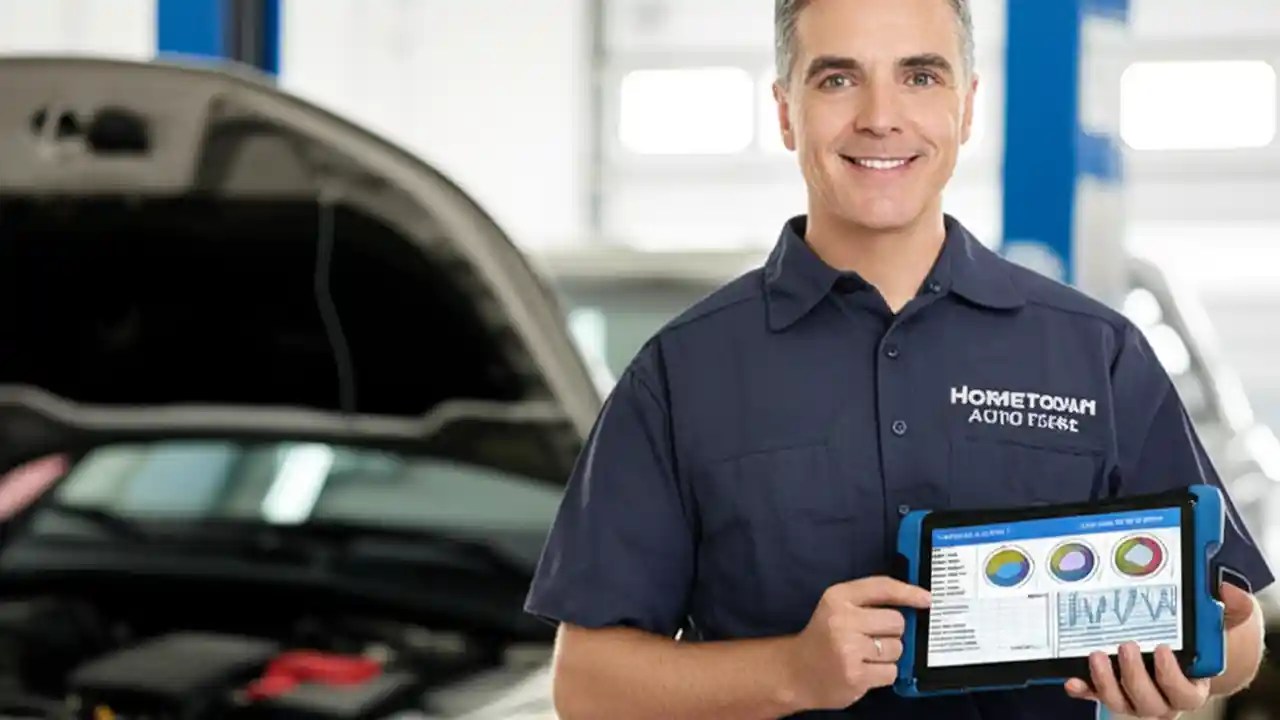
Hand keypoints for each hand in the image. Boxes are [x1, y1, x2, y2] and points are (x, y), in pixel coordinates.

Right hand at [784, 576, 931, 710]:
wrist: (795, 672)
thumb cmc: (824, 637)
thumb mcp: (837, 608)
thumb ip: (868, 602)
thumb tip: (915, 602)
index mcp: (837, 598)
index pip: (882, 588)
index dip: (908, 592)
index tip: (927, 599)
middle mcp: (842, 620)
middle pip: (897, 622)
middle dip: (891, 632)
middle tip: (871, 638)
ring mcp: (848, 650)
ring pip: (897, 648)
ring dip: (887, 655)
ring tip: (865, 656)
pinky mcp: (856, 676)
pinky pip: (891, 671)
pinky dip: (883, 673)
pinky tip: (864, 670)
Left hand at [1064, 582, 1255, 718]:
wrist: (1183, 644)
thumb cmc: (1201, 636)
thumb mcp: (1225, 620)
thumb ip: (1233, 609)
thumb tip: (1229, 591)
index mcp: (1191, 686)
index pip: (1185, 694)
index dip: (1172, 677)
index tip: (1163, 649)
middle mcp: (1162, 698)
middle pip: (1149, 702)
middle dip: (1134, 676)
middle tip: (1127, 646)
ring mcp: (1133, 696)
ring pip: (1121, 703)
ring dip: (1106, 683)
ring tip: (1097, 655)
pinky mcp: (1110, 689)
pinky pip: (1094, 695)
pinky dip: (1083, 689)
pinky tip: (1072, 679)